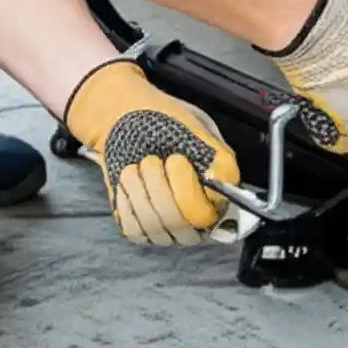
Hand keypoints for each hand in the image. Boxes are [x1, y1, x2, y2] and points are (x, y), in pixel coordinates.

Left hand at [64, 59, 239, 245]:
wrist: (125, 119)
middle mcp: (196, 213)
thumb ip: (218, 158)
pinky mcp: (141, 227)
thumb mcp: (198, 129)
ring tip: (136, 166)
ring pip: (155, 227)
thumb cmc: (162, 120)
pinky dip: (126, 201)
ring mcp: (168, 223)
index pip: (206, 214)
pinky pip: (133, 229)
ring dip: (139, 190)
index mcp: (218, 189)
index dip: (186, 190)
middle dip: (158, 187)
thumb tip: (223, 182)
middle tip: (151, 159)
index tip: (175, 159)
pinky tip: (128, 181)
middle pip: (179, 224)